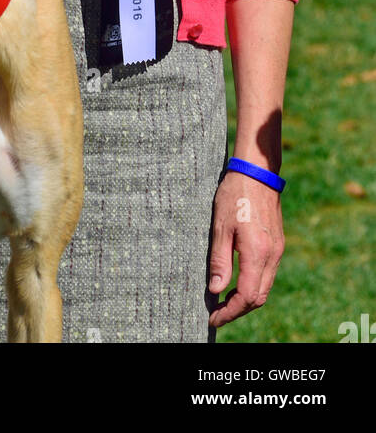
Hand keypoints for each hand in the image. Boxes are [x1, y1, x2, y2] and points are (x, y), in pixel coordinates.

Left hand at [207, 170, 284, 328]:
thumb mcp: (220, 226)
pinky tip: (237, 282)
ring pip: (265, 287)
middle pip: (259, 298)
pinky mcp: (277, 244)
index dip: (230, 312)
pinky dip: (253, 285)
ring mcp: (277, 250)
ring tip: (223, 301)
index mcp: (257, 253)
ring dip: (246, 299)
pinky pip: (267, 274)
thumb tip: (216, 291)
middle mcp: (272, 256)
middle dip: (238, 310)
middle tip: (216, 313)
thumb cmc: (234, 195)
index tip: (213, 317)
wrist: (257, 173)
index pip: (247, 297)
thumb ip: (219, 261)